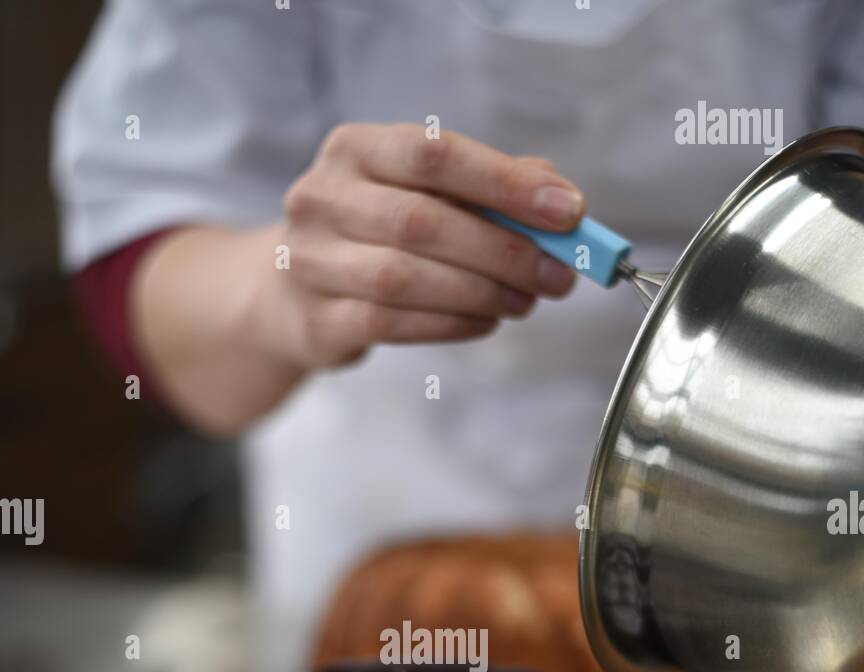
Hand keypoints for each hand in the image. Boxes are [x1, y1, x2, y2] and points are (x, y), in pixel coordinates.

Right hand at [272, 122, 583, 369]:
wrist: (290, 295)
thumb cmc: (374, 235)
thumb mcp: (425, 195)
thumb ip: (490, 189)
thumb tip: (559, 199)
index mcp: (355, 149)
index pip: (433, 154)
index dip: (505, 183)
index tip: (568, 212)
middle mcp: (322, 198)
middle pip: (422, 221)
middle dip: (503, 251)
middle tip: (556, 275)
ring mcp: (311, 261)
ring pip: (404, 279)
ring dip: (479, 293)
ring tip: (523, 302)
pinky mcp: (316, 320)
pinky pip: (391, 324)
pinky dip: (450, 325)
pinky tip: (484, 322)